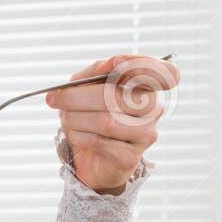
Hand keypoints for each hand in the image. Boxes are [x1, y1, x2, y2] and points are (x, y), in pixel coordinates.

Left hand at [46, 54, 178, 193]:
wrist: (92, 155)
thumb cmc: (93, 112)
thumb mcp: (90, 84)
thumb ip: (99, 70)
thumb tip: (110, 65)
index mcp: (149, 86)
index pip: (166, 73)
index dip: (144, 66)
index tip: (116, 65)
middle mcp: (154, 109)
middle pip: (117, 97)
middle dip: (78, 97)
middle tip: (55, 98)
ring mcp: (146, 134)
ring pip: (106, 121)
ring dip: (76, 118)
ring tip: (66, 117)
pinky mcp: (131, 157)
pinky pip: (100, 142)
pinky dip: (79, 136)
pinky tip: (76, 134)